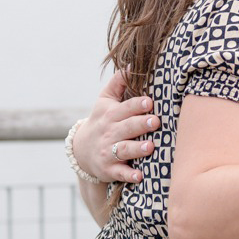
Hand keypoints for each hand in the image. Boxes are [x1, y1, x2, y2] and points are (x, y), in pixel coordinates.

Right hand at [74, 70, 158, 184]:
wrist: (82, 151)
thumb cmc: (102, 121)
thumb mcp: (105, 100)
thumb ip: (118, 82)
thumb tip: (131, 62)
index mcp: (110, 114)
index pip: (124, 108)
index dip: (136, 105)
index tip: (149, 101)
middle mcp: (109, 133)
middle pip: (127, 127)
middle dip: (141, 124)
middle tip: (156, 121)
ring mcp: (109, 152)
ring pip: (124, 149)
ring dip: (137, 149)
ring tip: (150, 147)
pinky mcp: (109, 170)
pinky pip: (120, 173)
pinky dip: (129, 175)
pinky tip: (140, 176)